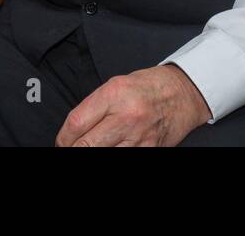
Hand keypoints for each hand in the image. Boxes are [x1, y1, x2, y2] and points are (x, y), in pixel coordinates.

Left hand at [55, 65, 211, 146]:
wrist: (182, 94)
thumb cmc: (147, 88)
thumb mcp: (115, 86)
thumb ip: (92, 107)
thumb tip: (70, 133)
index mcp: (114, 94)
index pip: (75, 124)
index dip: (62, 139)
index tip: (62, 142)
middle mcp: (126, 116)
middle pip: (85, 146)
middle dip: (73, 150)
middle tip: (73, 148)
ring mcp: (139, 137)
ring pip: (102, 155)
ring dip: (91, 154)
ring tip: (93, 147)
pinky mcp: (149, 150)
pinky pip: (122, 158)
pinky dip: (112, 154)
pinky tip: (112, 148)